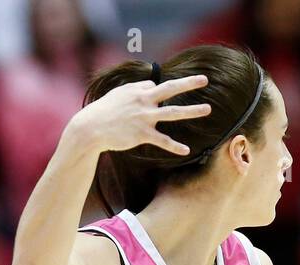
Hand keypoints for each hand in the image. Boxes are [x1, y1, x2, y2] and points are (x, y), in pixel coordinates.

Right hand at [70, 74, 211, 155]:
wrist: (91, 128)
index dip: (156, 94)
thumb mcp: (119, 94)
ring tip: (208, 109)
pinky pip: (163, 140)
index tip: (150, 102)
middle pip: (170, 89)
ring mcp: (145, 117)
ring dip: (192, 111)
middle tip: (205, 79)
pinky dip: (175, 146)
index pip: (157, 86)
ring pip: (173, 113)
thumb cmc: (104, 111)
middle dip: (189, 83)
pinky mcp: (142, 134)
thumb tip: (151, 84)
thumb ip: (136, 88)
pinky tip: (186, 150)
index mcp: (138, 90)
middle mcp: (144, 101)